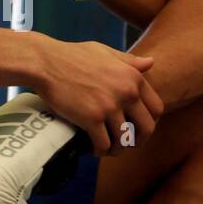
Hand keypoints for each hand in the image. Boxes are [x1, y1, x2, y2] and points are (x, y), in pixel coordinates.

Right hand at [32, 35, 163, 154]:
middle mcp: (127, 93)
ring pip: (124, 140)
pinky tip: (91, 148)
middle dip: (138, 141)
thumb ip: (129, 61)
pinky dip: (99, 151)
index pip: (157, 108)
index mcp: (133, 77)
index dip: (150, 122)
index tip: (138, 128)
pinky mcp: (91, 119)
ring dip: (117, 148)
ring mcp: (110, 107)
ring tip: (106, 148)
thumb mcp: (106, 52)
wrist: (46, 62)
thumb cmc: (73, 55)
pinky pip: (103, 144)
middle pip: (147, 129)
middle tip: (125, 143)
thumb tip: (151, 62)